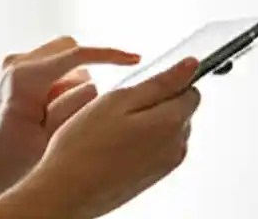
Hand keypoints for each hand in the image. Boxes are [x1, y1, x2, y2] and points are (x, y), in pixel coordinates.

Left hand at [0, 36, 140, 199]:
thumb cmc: (16, 158)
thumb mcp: (52, 137)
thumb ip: (76, 106)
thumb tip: (94, 83)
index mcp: (23, 79)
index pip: (76, 54)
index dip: (109, 55)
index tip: (133, 59)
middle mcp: (14, 64)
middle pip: (69, 50)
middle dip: (80, 76)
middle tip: (74, 110)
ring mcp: (10, 64)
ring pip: (60, 56)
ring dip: (68, 80)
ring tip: (54, 113)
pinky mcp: (12, 68)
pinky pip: (48, 63)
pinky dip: (57, 81)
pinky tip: (47, 109)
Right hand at [14, 56, 202, 217]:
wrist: (67, 190)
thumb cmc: (85, 146)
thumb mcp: (119, 99)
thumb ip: (160, 82)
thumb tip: (190, 66)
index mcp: (171, 122)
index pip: (190, 89)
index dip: (166, 82)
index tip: (140, 87)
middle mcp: (176, 146)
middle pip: (180, 110)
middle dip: (156, 103)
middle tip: (119, 108)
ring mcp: (166, 164)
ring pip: (167, 128)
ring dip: (147, 122)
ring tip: (114, 129)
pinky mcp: (154, 176)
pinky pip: (156, 147)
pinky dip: (141, 141)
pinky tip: (115, 145)